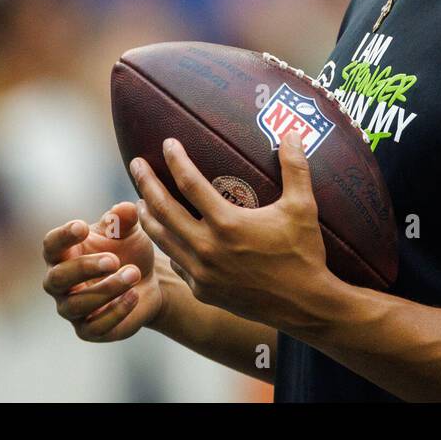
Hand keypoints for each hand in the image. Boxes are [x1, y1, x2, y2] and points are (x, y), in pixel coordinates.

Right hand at [41, 201, 164, 341]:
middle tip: (114, 260)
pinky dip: (116, 312)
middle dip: (85, 268)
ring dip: (106, 289)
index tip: (83, 227)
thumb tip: (124, 209)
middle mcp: (60, 284)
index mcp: (62, 254)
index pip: (51, 245)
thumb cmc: (127, 250)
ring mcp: (71, 309)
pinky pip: (95, 327)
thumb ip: (124, 219)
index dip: (63, 237)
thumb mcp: (129, 231)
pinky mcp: (88, 331)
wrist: (148, 281)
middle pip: (57, 278)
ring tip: (133, 274)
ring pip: (76, 304)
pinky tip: (134, 296)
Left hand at [131, 132, 337, 332]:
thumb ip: (295, 167)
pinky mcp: (203, 290)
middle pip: (163, 209)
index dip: (176, 160)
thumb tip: (292, 133)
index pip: (190, 183)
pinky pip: (177, 264)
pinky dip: (169, 247)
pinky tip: (168, 238)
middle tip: (136, 164)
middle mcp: (207, 247)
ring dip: (149, 216)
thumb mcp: (302, 207)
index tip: (167, 143)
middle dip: (146, 184)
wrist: (304, 305)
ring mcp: (201, 273)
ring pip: (163, 239)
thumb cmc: (304, 253)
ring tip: (141, 200)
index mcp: (227, 223)